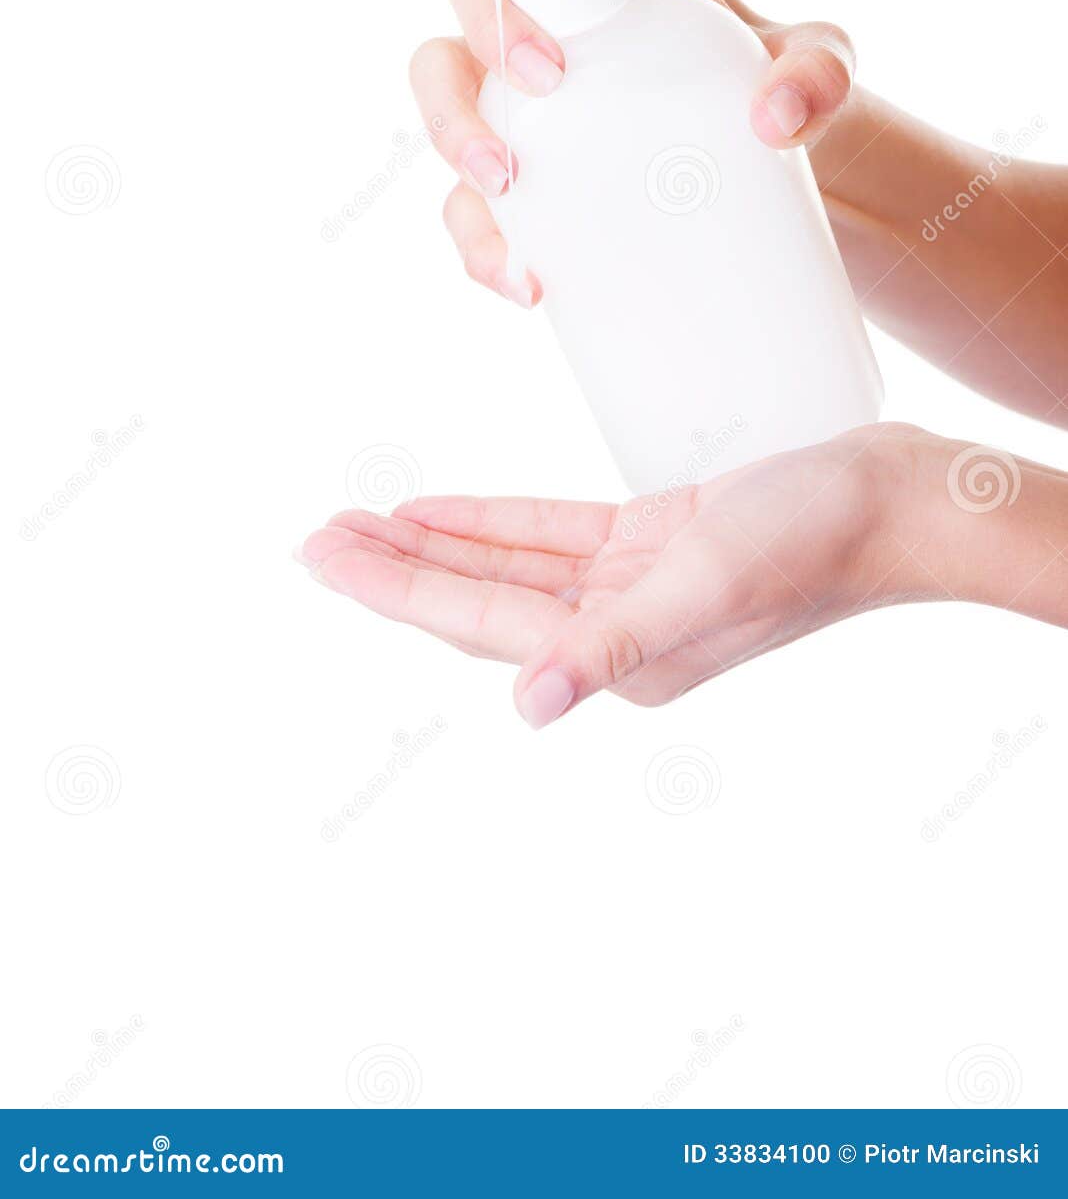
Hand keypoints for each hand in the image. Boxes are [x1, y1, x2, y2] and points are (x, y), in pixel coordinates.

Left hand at [298, 425, 966, 726]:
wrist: (888, 501)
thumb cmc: (810, 544)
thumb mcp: (705, 585)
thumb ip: (613, 644)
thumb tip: (530, 704)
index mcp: (616, 655)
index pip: (475, 621)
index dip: (392, 587)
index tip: (320, 556)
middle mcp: (613, 632)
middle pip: (474, 599)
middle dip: (390, 569)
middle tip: (312, 540)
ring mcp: (630, 588)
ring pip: (503, 567)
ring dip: (430, 545)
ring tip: (357, 523)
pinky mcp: (649, 545)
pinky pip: (549, 537)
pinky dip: (490, 524)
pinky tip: (439, 511)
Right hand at [410, 0, 855, 308]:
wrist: (772, 187)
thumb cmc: (788, 92)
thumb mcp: (826, 70)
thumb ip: (820, 75)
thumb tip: (771, 119)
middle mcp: (552, 11)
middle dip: (491, 19)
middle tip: (548, 81)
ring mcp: (517, 93)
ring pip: (439, 77)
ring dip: (451, 126)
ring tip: (503, 183)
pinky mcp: (515, 175)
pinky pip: (462, 199)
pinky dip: (479, 237)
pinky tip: (522, 275)